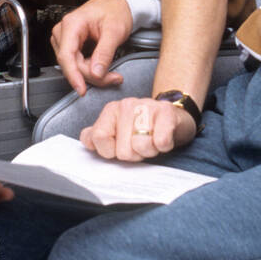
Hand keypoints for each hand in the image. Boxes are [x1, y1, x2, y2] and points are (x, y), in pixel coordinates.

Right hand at [51, 0, 131, 94]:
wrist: (119, 3)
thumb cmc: (116, 10)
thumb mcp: (114, 31)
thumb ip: (104, 53)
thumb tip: (96, 73)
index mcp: (72, 24)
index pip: (66, 56)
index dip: (74, 76)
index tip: (82, 90)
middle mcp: (64, 31)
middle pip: (71, 63)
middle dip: (91, 75)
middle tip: (113, 78)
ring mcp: (65, 38)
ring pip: (73, 66)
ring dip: (92, 74)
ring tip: (111, 72)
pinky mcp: (71, 44)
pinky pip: (77, 62)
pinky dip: (90, 69)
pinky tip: (102, 67)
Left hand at [79, 96, 196, 161]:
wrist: (174, 119)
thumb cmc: (143, 130)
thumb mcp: (117, 132)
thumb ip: (99, 136)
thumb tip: (86, 141)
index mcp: (111, 110)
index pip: (99, 138)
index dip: (110, 151)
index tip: (120, 147)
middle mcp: (127, 105)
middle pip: (122, 149)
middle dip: (134, 155)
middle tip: (140, 146)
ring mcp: (147, 106)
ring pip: (141, 146)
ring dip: (149, 151)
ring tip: (152, 142)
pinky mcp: (167, 112)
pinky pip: (161, 141)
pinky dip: (164, 146)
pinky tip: (163, 139)